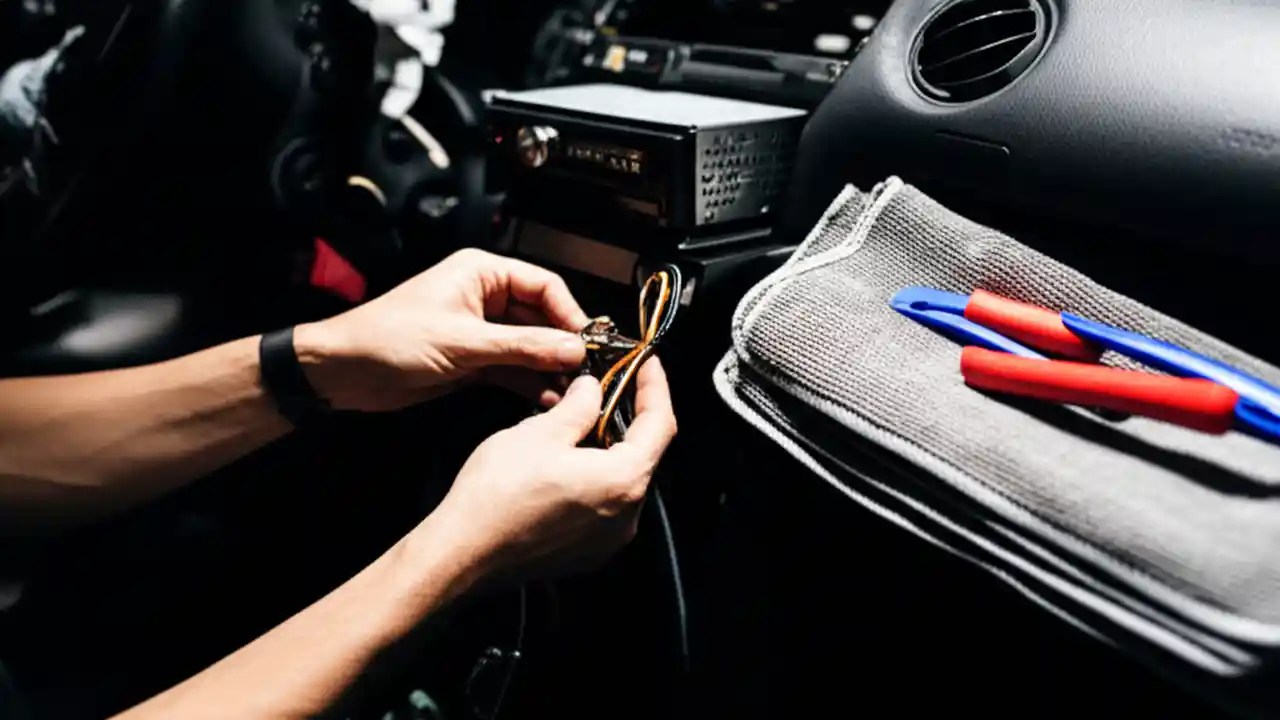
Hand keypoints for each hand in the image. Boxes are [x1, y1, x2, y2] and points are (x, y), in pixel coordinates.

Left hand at [295, 249, 590, 411]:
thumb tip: (573, 350)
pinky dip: (529, 384)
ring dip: (549, 370)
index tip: (590, 344)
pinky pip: (512, 370)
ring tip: (572, 393)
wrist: (342, 373)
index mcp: (482, 273)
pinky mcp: (472, 361)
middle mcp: (485, 298)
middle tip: (588, 374)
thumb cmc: (388, 340)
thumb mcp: (463, 344)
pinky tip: (546, 401)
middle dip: (563, 347)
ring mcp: (480, 332)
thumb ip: (522, 348)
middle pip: (542, 319)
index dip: (570, 314)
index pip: (544, 286)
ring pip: (530, 348)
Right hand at [417, 358, 677, 580]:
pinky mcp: (588, 552)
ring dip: (608, 448)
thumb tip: (592, 389)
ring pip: (622, 480)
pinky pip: (604, 506)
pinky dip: (594, 478)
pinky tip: (566, 462)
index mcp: (623, 481)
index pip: (660, 424)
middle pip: (644, 453)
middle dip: (628, 417)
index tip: (647, 364)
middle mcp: (626, 516)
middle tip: (608, 386)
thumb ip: (579, 405)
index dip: (654, 387)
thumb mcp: (540, 432)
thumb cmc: (497, 495)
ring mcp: (608, 539)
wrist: (462, 554)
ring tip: (579, 422)